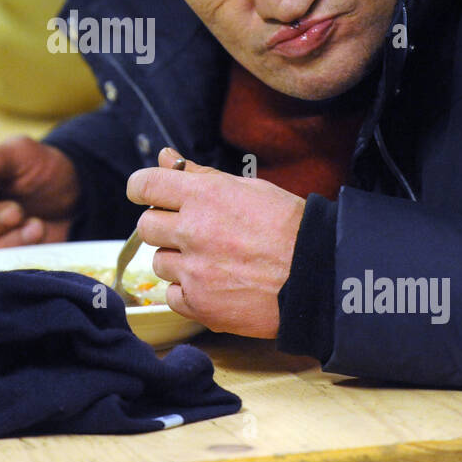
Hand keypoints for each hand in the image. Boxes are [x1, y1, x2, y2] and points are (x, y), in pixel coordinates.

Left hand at [127, 147, 304, 337]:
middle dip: (165, 227)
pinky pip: (172, 295)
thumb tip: (166, 156)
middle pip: (146, 226)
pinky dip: (188, 291)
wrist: (318, 277)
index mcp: (203, 196)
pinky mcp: (199, 304)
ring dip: (178, 261)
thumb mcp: (248, 189)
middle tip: (193, 232)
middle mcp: (192, 231)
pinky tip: (215, 284)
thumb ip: (200, 174)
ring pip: (159, 262)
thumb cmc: (288, 228)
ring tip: (213, 260)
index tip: (150, 196)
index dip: (143, 189)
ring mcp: (193, 271)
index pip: (144, 185)